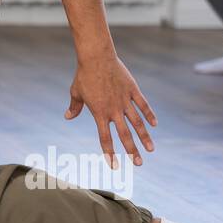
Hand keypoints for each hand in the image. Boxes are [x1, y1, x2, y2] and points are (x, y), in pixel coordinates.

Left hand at [65, 54, 156, 168]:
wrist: (96, 57)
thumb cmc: (84, 75)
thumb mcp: (76, 92)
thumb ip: (74, 107)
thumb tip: (67, 117)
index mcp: (99, 113)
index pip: (105, 138)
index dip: (109, 153)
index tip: (114, 165)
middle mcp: (114, 109)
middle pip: (125, 135)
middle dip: (132, 151)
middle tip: (139, 164)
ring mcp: (125, 100)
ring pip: (137, 122)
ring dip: (145, 137)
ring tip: (151, 149)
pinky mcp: (132, 90)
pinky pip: (143, 104)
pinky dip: (149, 114)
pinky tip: (155, 124)